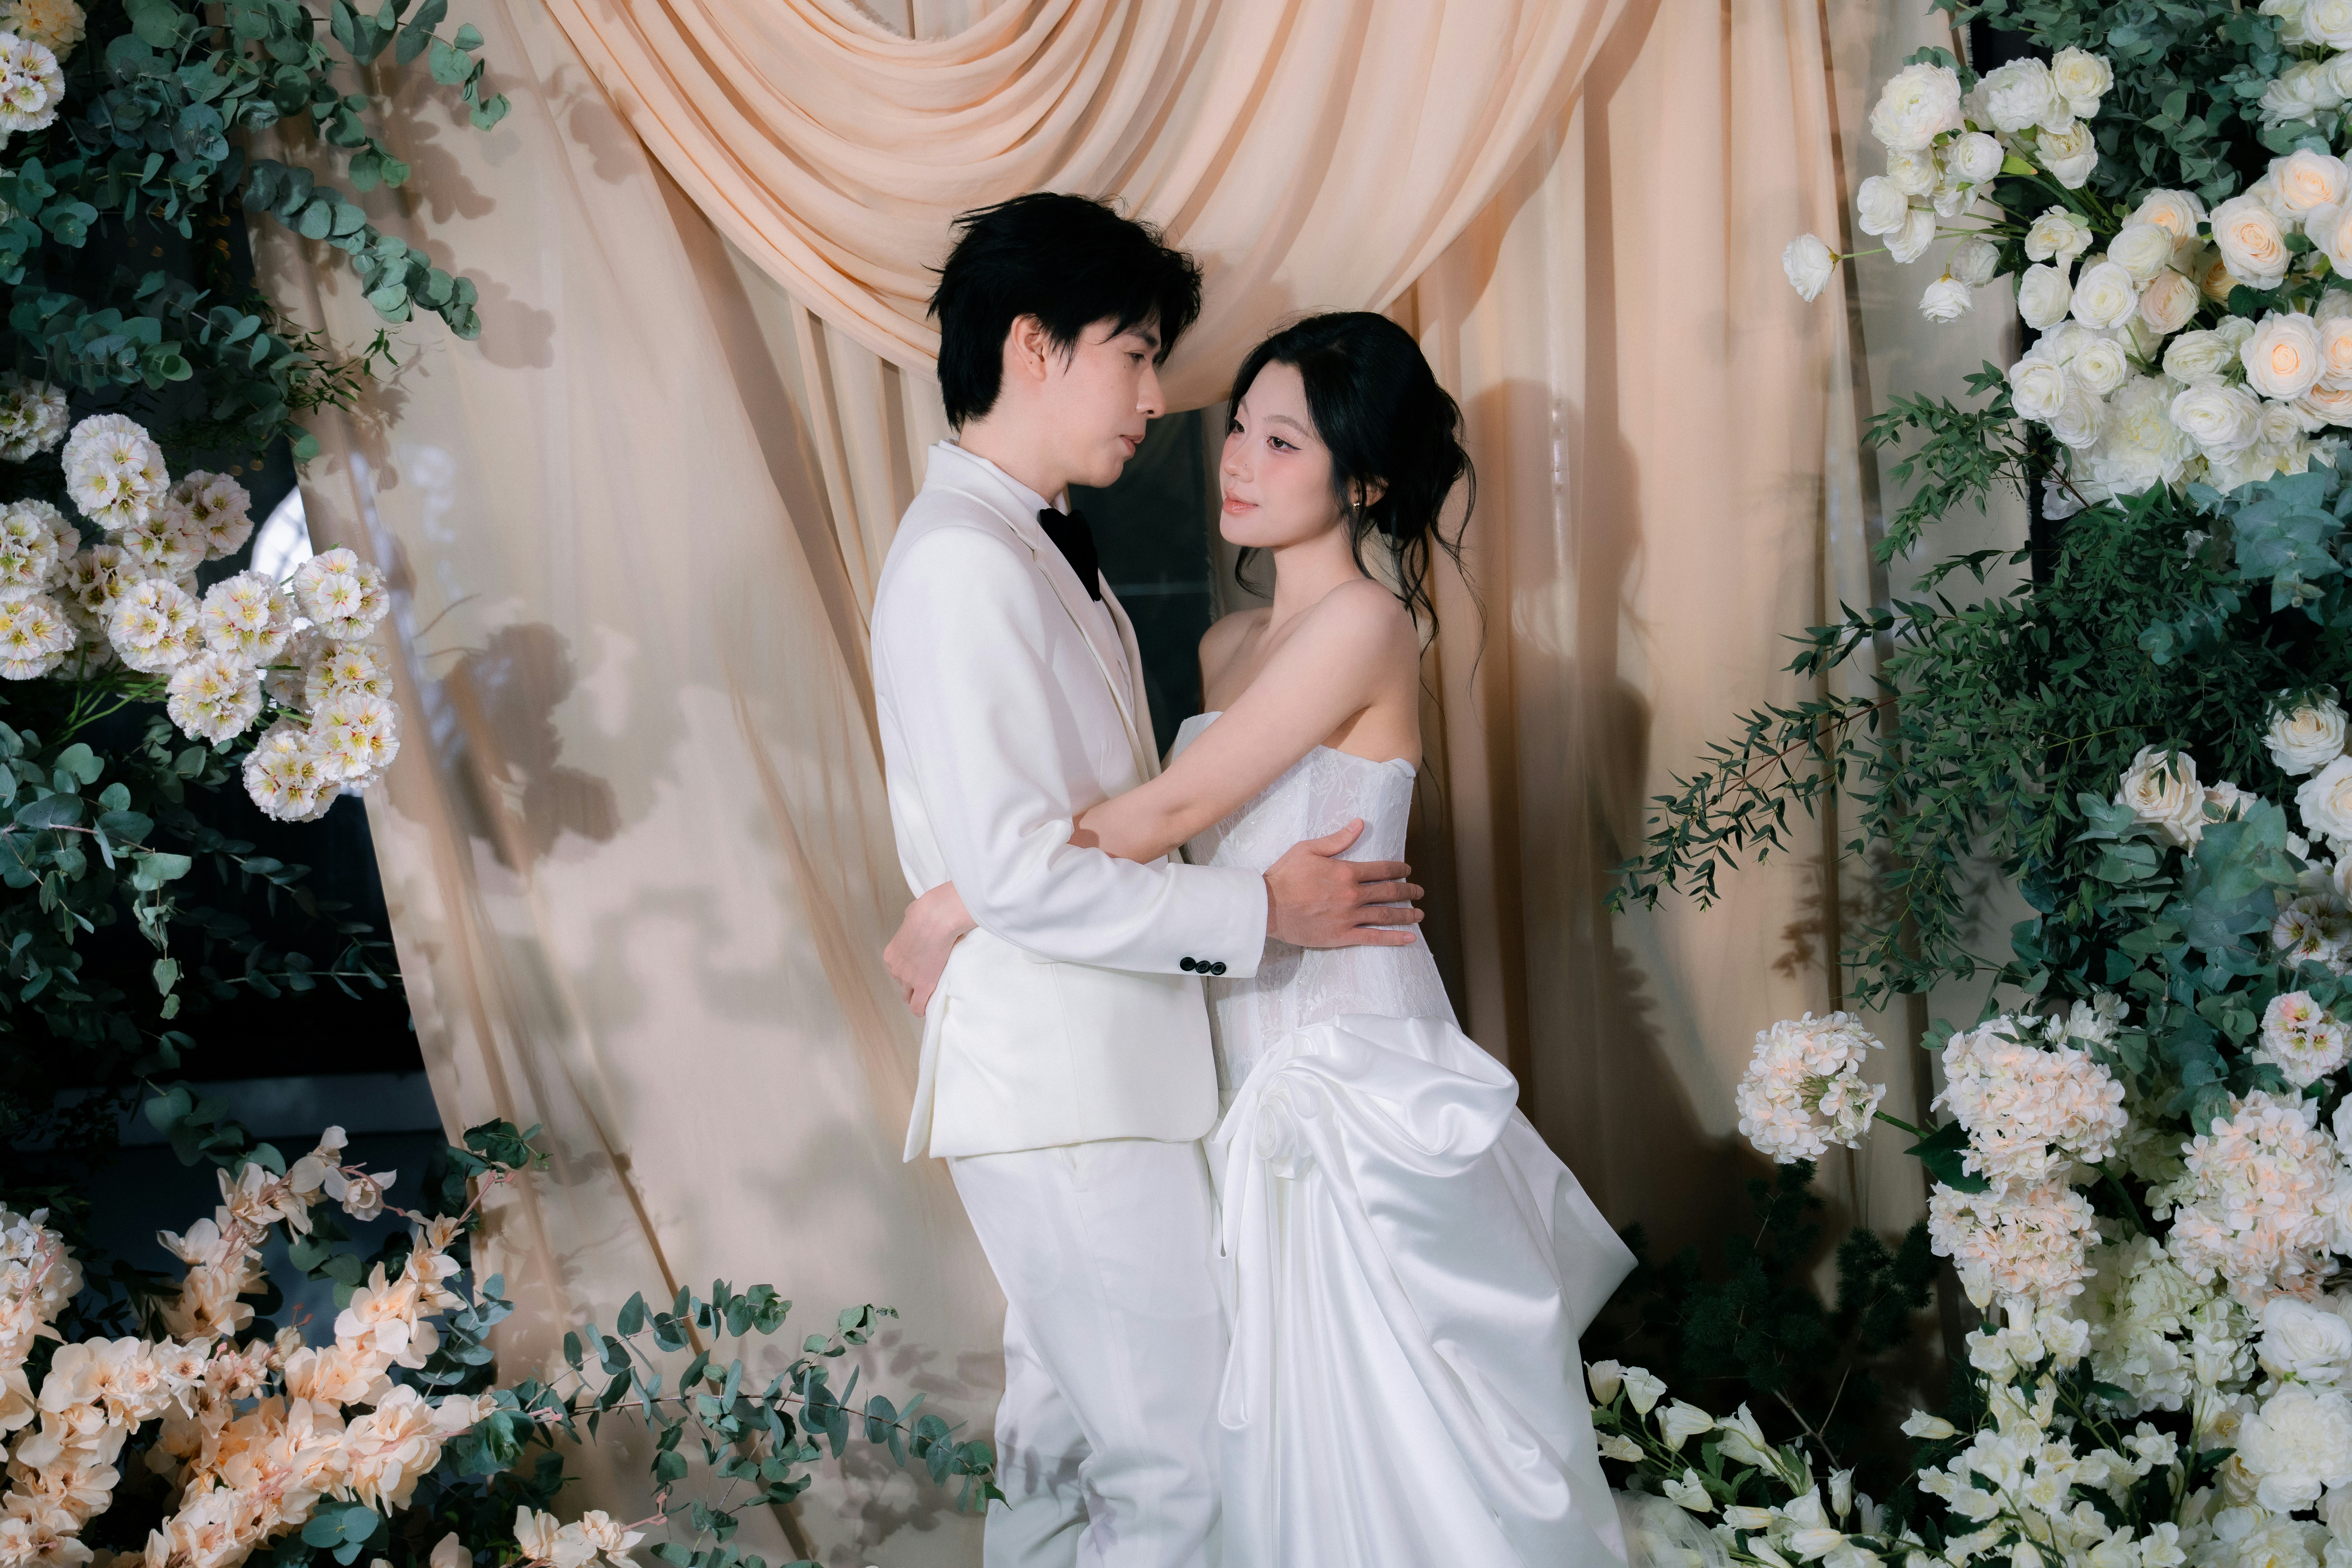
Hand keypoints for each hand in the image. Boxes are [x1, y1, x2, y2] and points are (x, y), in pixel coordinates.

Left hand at [884, 882, 975, 1016]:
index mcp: (892, 954)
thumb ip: (910, 925)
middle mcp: (896, 969)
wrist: (937, 917)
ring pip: (909, 997)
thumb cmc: (927, 911)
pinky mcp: (923, 986)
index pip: (897, 971)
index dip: (908, 973)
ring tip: (929, 995)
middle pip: (901, 984)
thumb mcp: (911, 916)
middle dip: (911, 984)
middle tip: (926, 981)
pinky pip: (918, 1006)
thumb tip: (914, 918)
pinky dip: (922, 1010)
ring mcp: (908, 979)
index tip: (918, 972)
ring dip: (917, 996)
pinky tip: (927, 1010)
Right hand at [1263, 820, 1424, 948]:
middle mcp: (1353, 895)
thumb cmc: (1285, 876)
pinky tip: (1409, 938)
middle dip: (1408, 891)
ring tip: (1419, 914)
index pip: (1381, 869)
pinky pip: (1374, 937)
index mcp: (1346, 871)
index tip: (1407, 870)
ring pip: (1385, 915)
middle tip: (1419, 891)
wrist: (1267, 906)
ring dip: (1406, 914)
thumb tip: (1360, 824)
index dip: (1398, 869)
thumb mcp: (1308, 849)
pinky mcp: (1342, 936)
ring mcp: (1349, 917)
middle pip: (1388, 892)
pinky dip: (1394, 938)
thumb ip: (1338, 839)